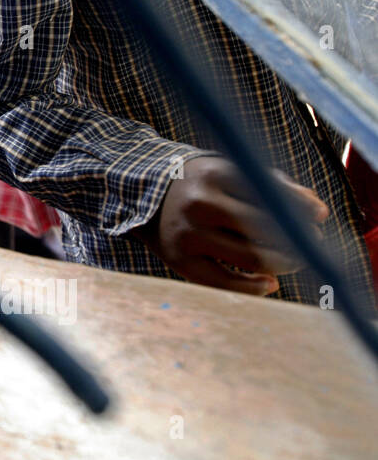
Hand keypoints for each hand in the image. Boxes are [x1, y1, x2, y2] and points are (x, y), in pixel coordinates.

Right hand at [138, 156, 324, 295]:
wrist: (142, 197)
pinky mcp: (181, 261)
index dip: (301, 208)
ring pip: (253, 257)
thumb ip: (272, 186)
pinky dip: (255, 287)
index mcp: (215, 174)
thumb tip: (317, 212)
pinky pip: (226, 282)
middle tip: (309, 244)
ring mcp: (189, 234)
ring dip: (284, 264)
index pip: (271, 193)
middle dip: (297, 239)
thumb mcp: (228, 172)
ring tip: (292, 262)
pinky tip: (269, 283)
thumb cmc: (200, 185)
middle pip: (266, 228)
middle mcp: (200, 203)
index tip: (318, 217)